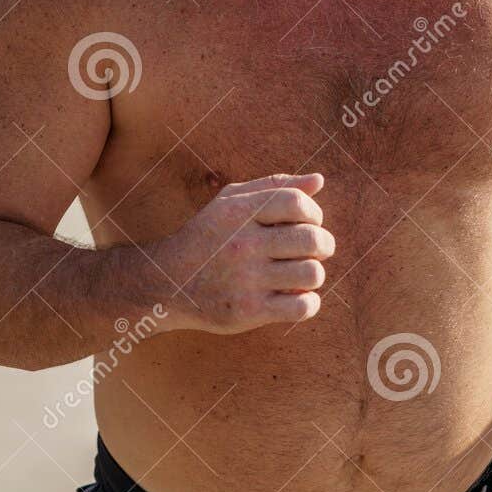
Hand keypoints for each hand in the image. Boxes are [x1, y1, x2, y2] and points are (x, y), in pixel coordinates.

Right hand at [158, 172, 333, 334]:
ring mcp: (246, 280)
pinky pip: (301, 308)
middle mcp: (243, 244)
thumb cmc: (208, 236)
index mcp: (239, 211)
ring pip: (311, 274)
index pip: (296, 202)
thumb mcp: (231, 201)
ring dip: (314, 274)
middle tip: (316, 250)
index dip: (314, 212)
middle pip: (311, 239)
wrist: (166, 283)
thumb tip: (319, 180)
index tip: (308, 222)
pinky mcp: (248, 312)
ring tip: (302, 274)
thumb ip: (275, 186)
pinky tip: (297, 297)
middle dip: (324, 244)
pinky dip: (309, 303)